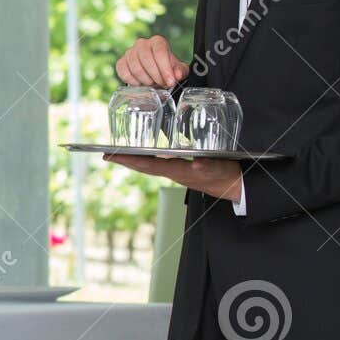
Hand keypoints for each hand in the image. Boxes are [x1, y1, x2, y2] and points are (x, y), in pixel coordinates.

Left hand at [104, 153, 242, 201]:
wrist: (234, 186)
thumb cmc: (225, 175)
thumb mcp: (218, 168)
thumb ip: (207, 165)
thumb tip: (196, 163)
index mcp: (177, 171)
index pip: (147, 164)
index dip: (129, 159)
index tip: (111, 156)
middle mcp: (173, 172)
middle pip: (143, 166)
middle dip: (124, 160)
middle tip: (105, 154)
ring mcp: (175, 172)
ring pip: (149, 165)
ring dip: (132, 160)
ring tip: (117, 153)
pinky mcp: (179, 169)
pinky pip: (157, 164)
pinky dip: (145, 159)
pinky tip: (139, 155)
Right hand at [115, 34, 187, 87]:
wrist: (153, 71)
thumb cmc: (166, 68)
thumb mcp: (178, 70)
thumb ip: (180, 71)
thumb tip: (177, 75)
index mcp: (157, 42)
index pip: (160, 51)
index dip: (165, 68)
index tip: (170, 81)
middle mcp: (142, 44)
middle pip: (147, 59)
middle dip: (156, 76)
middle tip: (162, 84)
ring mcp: (130, 52)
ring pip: (136, 68)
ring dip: (146, 80)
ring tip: (153, 84)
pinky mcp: (121, 62)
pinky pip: (125, 73)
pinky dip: (134, 82)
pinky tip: (141, 84)